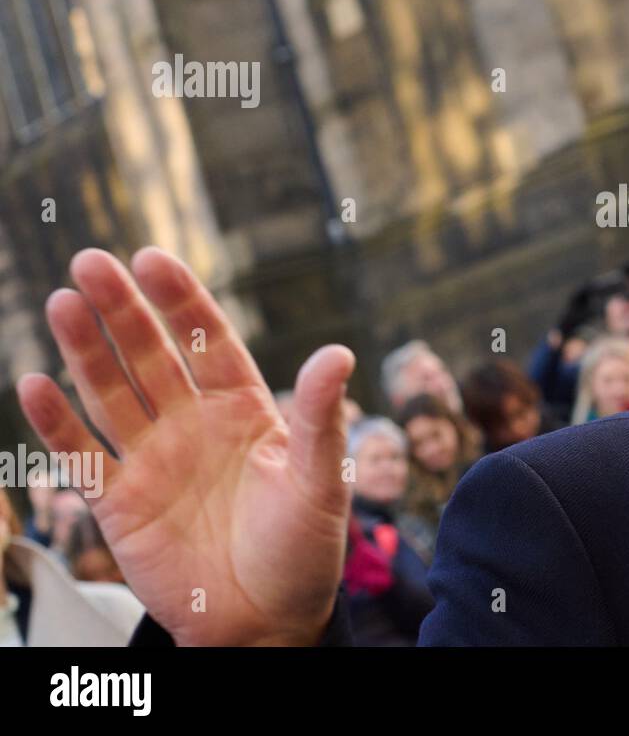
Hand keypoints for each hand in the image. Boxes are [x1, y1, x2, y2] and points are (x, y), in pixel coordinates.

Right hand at [17, 248, 353, 645]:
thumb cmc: (304, 550)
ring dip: (85, 350)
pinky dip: (56, 423)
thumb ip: (321, 418)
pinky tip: (35, 384)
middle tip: (92, 261)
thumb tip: (340, 352)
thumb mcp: (321, 482)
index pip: (208, 341)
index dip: (181, 300)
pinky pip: (82, 455)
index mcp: (245, 410)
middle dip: (122, 309)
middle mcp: (193, 425)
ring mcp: (153, 460)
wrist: (266, 623)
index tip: (153, 258)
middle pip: (150, 355)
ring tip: (64, 301)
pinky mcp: (121, 503)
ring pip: (110, 393)